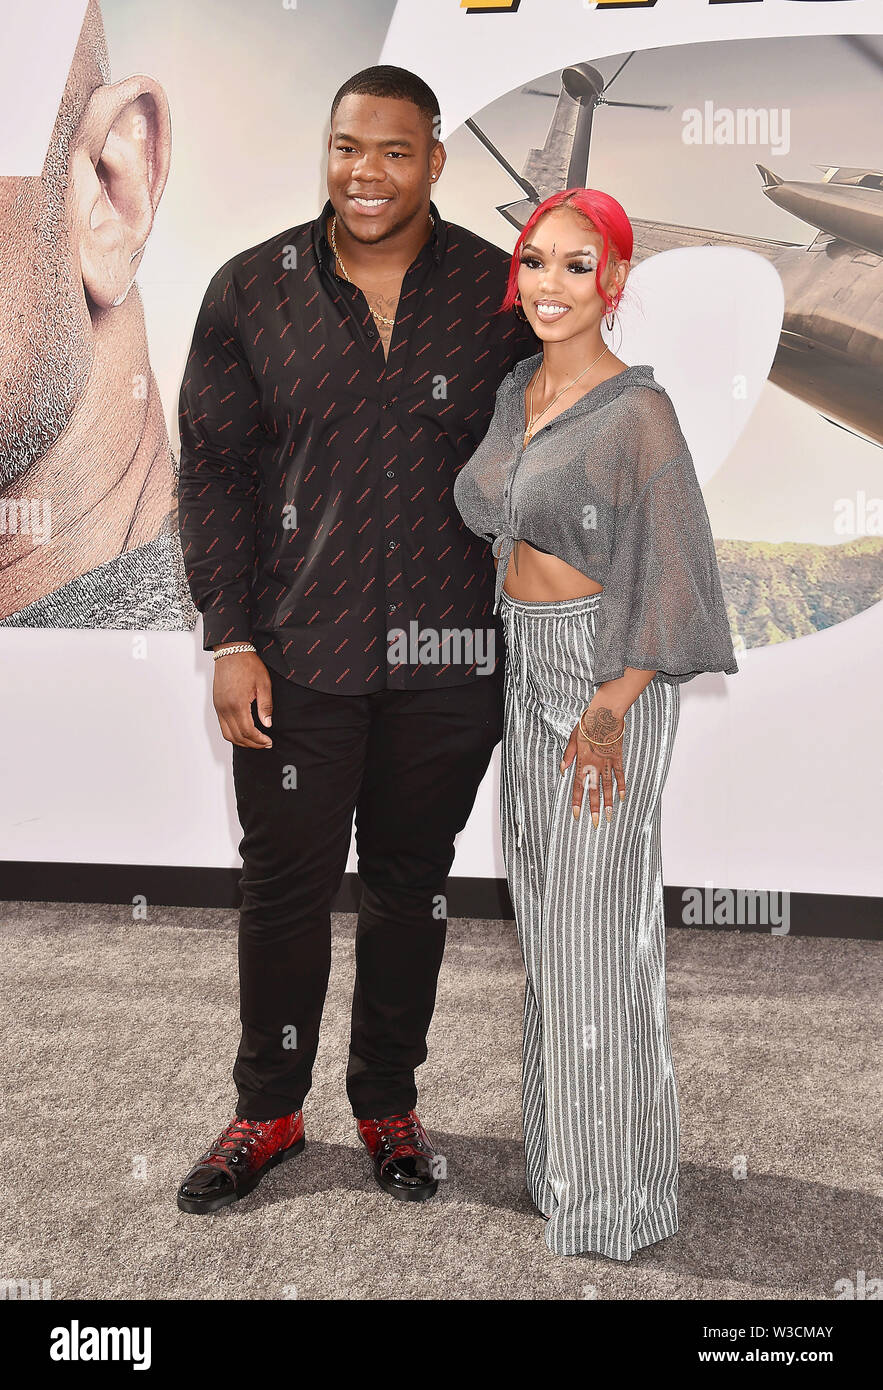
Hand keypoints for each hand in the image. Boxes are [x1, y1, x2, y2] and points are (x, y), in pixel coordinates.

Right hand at [212, 648, 272, 747]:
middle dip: (252, 744)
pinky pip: (222, 725)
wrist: (231, 651)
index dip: (259, 740)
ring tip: (255, 741)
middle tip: (264, 744)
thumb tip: (267, 724)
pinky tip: (244, 732)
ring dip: (241, 741)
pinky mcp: (216, 704)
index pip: (248, 731)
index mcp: (237, 704)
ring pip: (227, 734)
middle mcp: (225, 708)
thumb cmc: (248, 664)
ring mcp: (218, 706)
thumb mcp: (264, 684)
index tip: (268, 742)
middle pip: (237, 736)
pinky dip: (233, 733)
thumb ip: (266, 706)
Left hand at [560, 704, 626, 826]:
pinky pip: (620, 775)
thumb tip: (563, 770)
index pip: (578, 786)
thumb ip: (568, 756)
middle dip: (594, 808)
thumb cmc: (587, 725)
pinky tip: (622, 798)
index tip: (576, 815)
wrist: (604, 715)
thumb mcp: (573, 739)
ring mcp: (607, 763)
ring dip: (608, 803)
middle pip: (594, 791)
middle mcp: (595, 765)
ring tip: (609, 816)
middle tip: (595, 823)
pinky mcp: (618, 758)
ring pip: (607, 787)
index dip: (577, 801)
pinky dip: (621, 786)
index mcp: (582, 762)